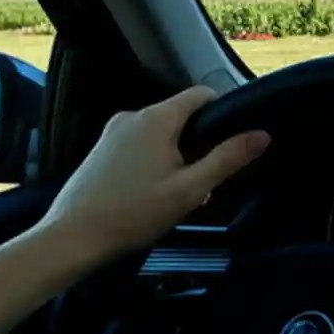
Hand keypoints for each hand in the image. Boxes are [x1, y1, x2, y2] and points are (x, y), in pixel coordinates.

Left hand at [39, 86, 270, 261]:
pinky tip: (151, 194)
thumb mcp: (189, 189)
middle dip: (197, 144)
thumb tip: (262, 135)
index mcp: (157, 118)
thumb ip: (227, 159)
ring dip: (175, 156)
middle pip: (180, 116)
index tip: (232, 142)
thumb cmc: (134, 212)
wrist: (72, 238)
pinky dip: (152, 161)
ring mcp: (112, 132)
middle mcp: (133, 116)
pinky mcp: (100, 150)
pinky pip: (138, 145)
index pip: (201, 95)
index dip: (222, 112)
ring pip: (159, 133)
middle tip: (204, 180)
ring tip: (177, 193)